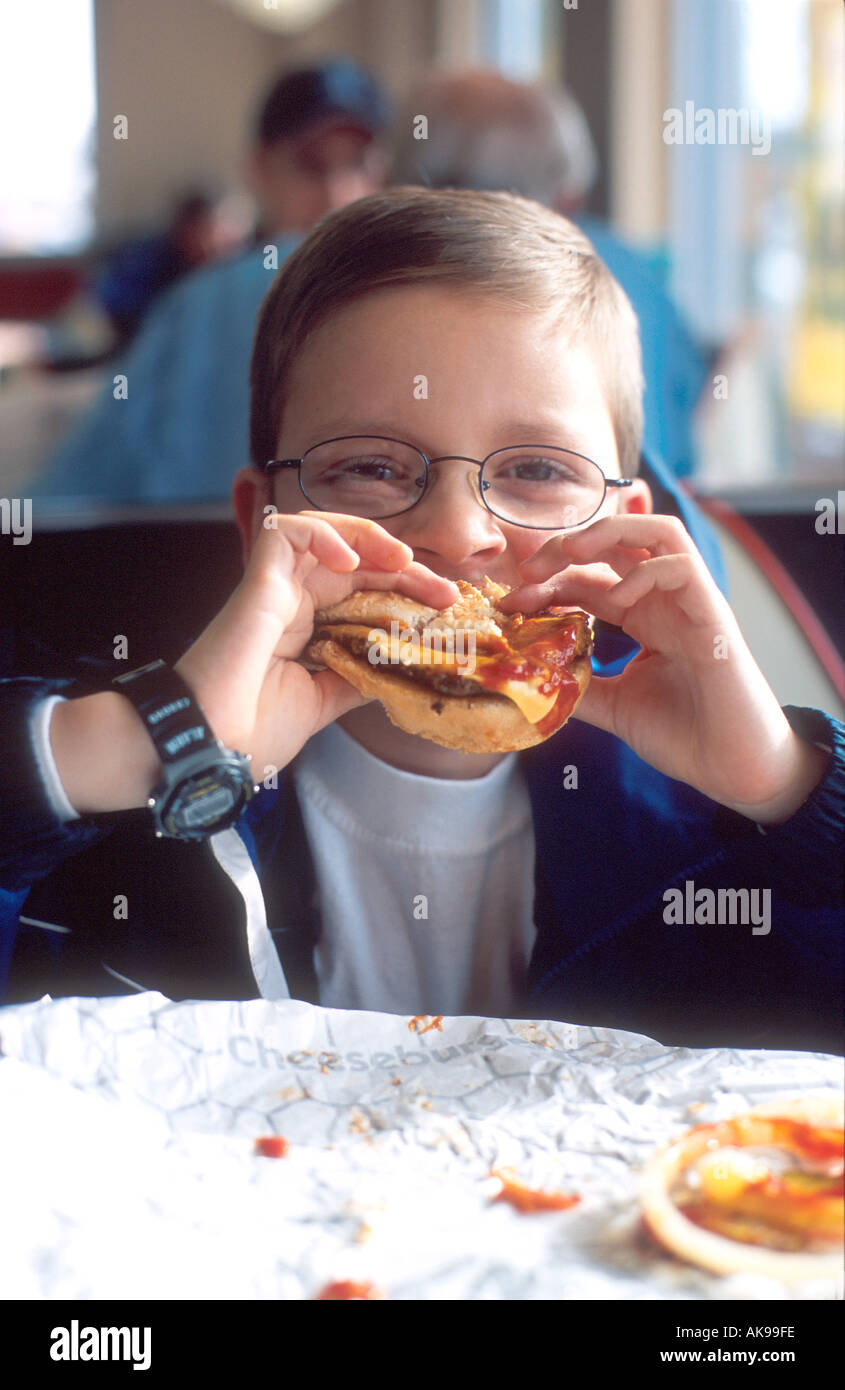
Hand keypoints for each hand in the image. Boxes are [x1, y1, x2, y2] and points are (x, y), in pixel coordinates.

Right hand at [175, 511, 457, 780]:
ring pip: (320, 531)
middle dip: (403, 565)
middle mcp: (289, 602)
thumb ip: (354, 678)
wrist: (208, 748)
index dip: (404, 588)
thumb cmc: (250, 733)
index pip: (362, 588)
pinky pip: (285, 533)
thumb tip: (395, 670)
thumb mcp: (321, 703)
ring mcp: (272, 590)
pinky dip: (322, 535)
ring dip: (368, 537)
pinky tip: (352, 559)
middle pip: (353, 558)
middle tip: (443, 589)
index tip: (444, 606)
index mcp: (304, 627)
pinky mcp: (255, 584)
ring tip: (402, 558)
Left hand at [501, 515, 827, 822]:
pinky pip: (682, 566)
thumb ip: (578, 687)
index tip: (512, 603)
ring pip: (657, 532)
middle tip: (528, 570)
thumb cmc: (685, 735)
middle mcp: (664, 602)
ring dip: (608, 533)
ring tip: (568, 554)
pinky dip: (645, 572)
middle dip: (567, 545)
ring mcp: (690, 603)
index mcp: (642, 618)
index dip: (548, 582)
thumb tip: (528, 680)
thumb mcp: (614, 707)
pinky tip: (617, 599)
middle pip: (616, 543)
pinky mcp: (713, 615)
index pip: (589, 578)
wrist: (731, 767)